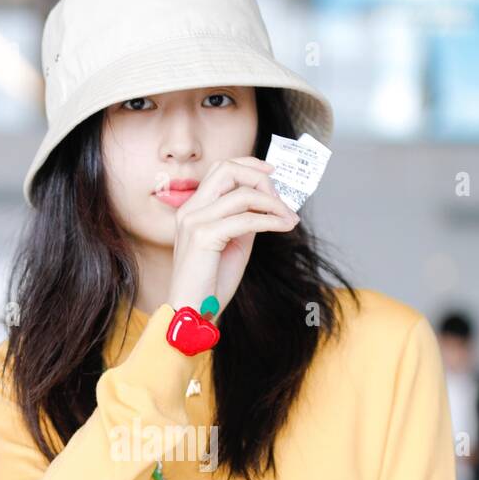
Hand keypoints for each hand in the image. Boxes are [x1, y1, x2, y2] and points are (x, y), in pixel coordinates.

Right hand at [167, 156, 298, 319]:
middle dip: (261, 179)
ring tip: (288, 219)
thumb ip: (245, 220)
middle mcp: (190, 210)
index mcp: (193, 209)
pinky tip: (283, 227)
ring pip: (242, 194)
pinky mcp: (203, 237)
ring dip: (273, 203)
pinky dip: (270, 220)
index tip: (273, 174)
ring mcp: (194, 221)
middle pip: (228, 170)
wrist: (191, 313)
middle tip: (281, 201)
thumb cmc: (209, 284)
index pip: (221, 169)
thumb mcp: (233, 244)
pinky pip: (247, 219)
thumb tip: (267, 204)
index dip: (250, 166)